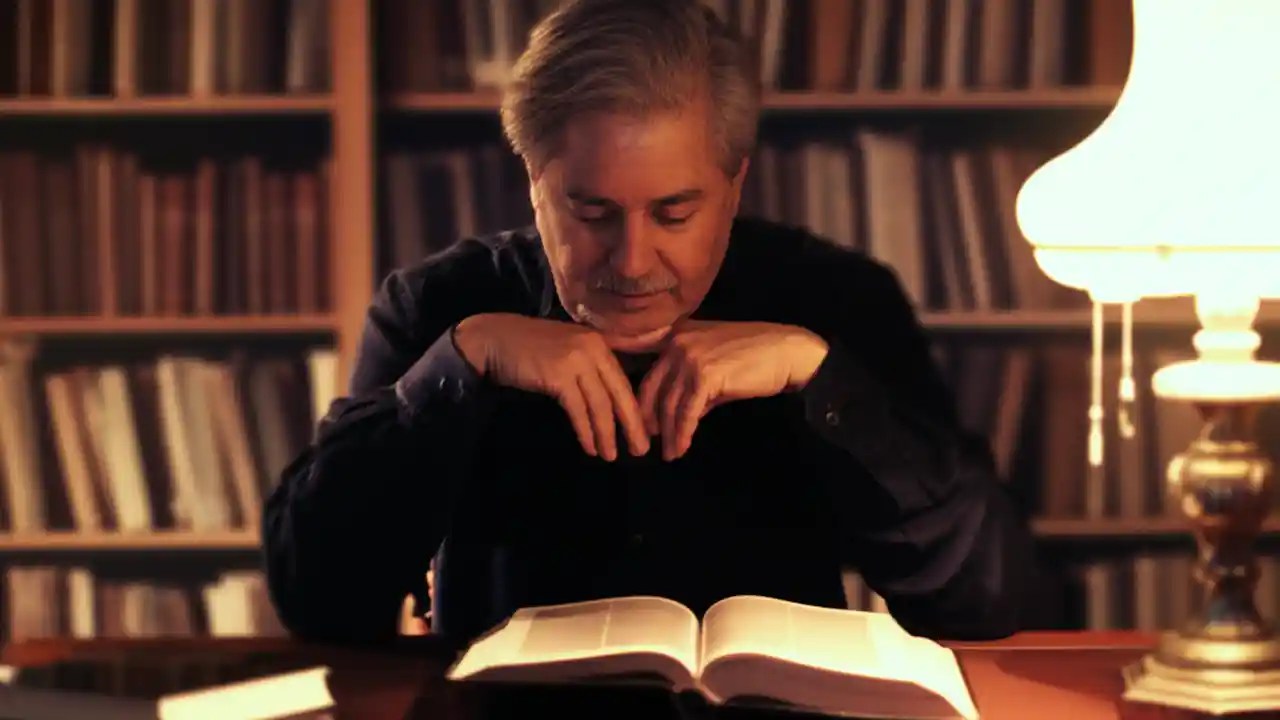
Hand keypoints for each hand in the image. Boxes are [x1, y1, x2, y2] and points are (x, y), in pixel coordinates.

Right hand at [454, 313, 649, 459]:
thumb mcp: (570, 351)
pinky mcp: (558, 375)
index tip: (643, 433)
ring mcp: (576, 360)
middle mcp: (593, 348)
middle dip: (632, 425)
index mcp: (600, 343)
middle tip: (641, 451)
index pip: (624, 381)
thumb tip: (612, 402)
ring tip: (611, 456)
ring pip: (600, 404)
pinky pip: (578, 409)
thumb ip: (592, 369)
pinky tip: (590, 447)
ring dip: (607, 434)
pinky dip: (586, 431)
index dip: (634, 410)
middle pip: (619, 393)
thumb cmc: (532, 349)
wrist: (495, 340)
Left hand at [638, 320, 828, 459]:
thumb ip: (694, 388)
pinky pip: (687, 412)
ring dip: (668, 433)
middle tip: (650, 444)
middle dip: (649, 420)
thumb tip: (680, 417)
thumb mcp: (716, 369)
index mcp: (678, 336)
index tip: (643, 426)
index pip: (650, 372)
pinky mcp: (704, 375)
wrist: (787, 353)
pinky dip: (683, 433)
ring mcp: (690, 357)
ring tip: (670, 454)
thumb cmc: (755, 359)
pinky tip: (683, 447)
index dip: (643, 402)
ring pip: (669, 404)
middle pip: (653, 389)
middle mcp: (678, 343)